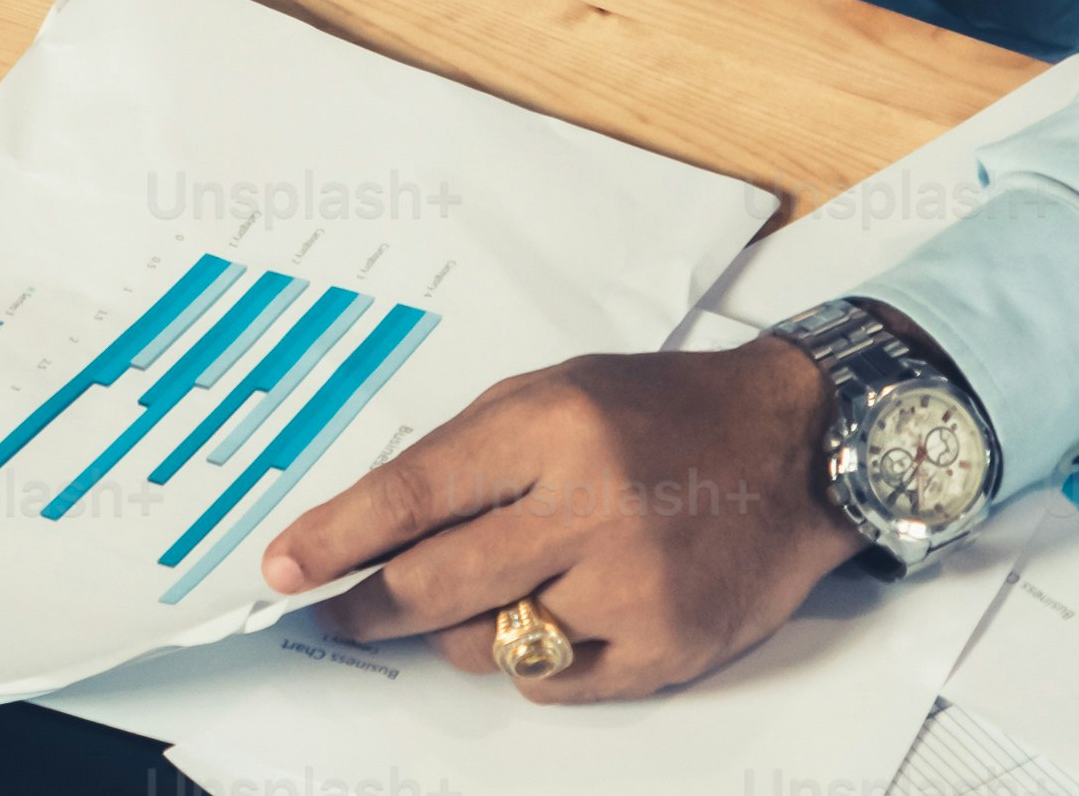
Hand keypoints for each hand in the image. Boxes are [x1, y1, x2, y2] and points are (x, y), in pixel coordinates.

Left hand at [253, 340, 863, 702]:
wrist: (796, 446)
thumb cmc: (661, 413)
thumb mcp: (554, 394)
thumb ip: (467, 456)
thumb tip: (371, 525)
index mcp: (549, 427)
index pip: (411, 494)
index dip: (334, 538)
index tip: (281, 570)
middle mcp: (589, 507)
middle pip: (436, 583)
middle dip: (368, 605)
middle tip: (337, 613)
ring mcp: (632, 586)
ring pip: (488, 643)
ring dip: (458, 631)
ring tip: (479, 595)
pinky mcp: (669, 648)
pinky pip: (555, 685)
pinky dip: (532, 663)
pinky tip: (552, 619)